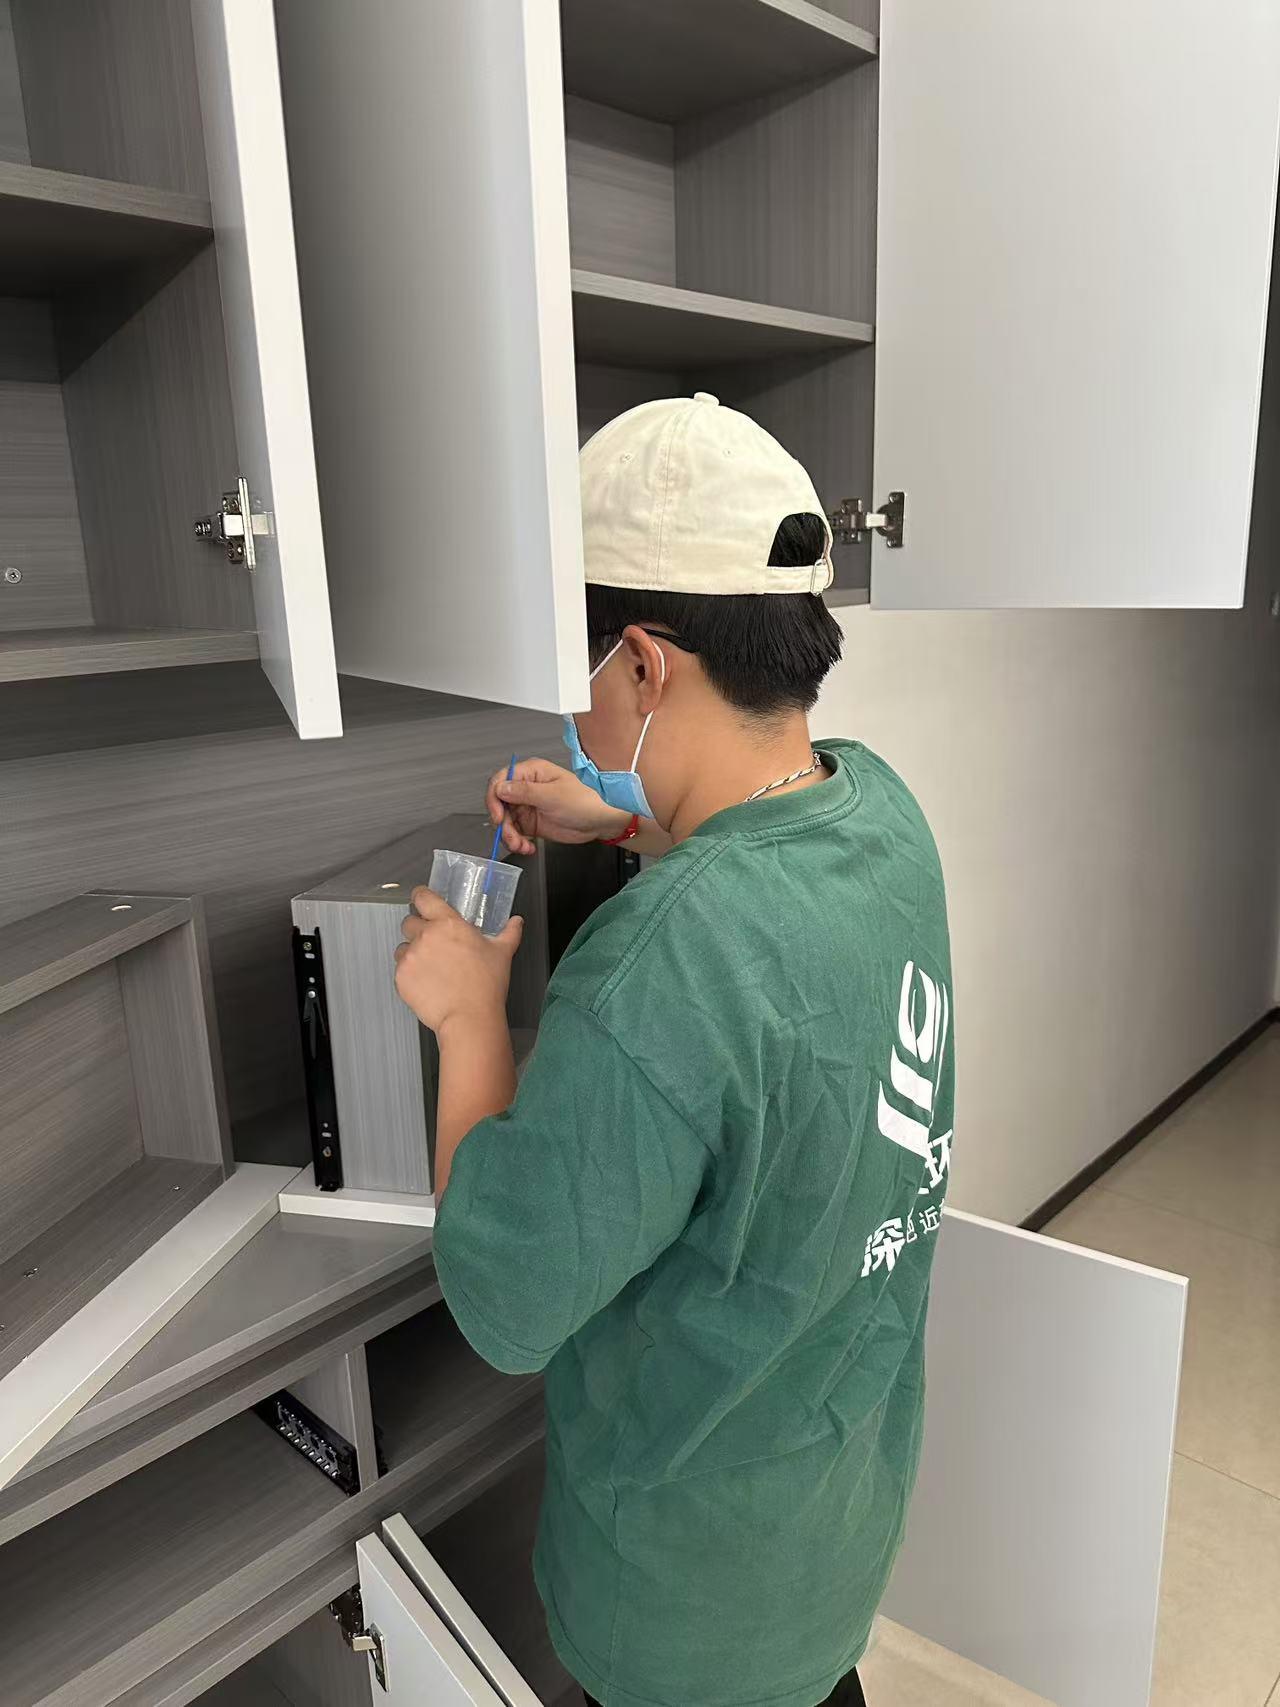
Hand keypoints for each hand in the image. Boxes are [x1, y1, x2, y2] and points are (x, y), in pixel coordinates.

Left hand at [394, 887, 523, 1035]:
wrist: (468, 1017)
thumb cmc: (486, 985)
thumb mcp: (502, 954)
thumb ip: (509, 933)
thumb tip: (517, 922)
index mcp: (448, 924)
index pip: (424, 898)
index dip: (420, 896)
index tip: (420, 899)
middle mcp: (425, 936)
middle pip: (409, 922)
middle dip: (417, 929)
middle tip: (432, 944)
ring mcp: (410, 957)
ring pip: (402, 947)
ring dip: (412, 953)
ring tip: (431, 968)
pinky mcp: (401, 977)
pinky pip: (400, 970)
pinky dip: (410, 975)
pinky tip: (427, 984)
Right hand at [485, 757, 629, 855]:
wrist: (602, 821)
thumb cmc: (586, 800)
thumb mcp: (553, 796)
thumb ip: (524, 792)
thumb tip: (501, 788)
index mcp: (532, 773)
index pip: (501, 780)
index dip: (494, 798)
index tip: (498, 816)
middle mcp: (527, 788)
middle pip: (500, 803)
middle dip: (502, 823)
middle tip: (510, 836)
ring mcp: (528, 806)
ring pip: (505, 821)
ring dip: (509, 836)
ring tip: (521, 845)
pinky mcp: (532, 823)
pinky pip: (515, 833)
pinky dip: (517, 842)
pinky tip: (527, 847)